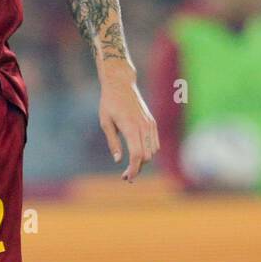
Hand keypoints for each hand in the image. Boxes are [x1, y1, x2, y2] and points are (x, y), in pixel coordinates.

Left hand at [98, 65, 158, 181]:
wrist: (121, 84)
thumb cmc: (109, 103)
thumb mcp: (105, 123)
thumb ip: (113, 142)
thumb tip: (118, 160)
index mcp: (131, 127)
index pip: (137, 155)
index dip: (133, 169)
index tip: (127, 178)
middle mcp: (144, 127)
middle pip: (146, 157)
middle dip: (137, 168)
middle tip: (125, 175)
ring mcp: (150, 124)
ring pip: (153, 152)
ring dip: (143, 161)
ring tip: (130, 166)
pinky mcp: (152, 123)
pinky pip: (155, 143)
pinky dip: (148, 152)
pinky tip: (137, 155)